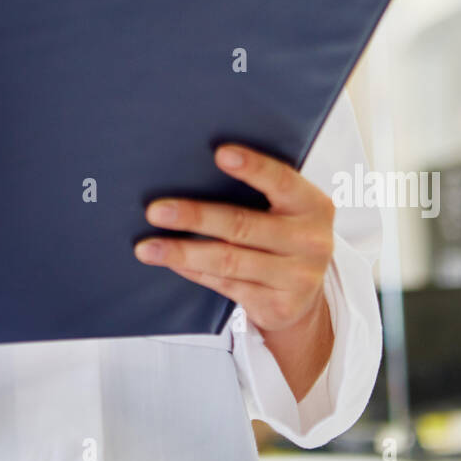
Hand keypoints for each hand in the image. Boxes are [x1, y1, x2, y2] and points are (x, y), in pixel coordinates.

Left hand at [135, 144, 334, 333]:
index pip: (282, 181)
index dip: (253, 167)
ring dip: (182, 252)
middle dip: (195, 217)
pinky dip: (193, 270)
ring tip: (147, 247)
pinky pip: (224, 284)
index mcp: (312, 205)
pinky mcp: (276, 306)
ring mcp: (295, 277)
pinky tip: (171, 262)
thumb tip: (196, 169)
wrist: (306, 297)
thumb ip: (261, 191)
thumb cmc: (285, 236)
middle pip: (242, 225)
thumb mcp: (288, 210)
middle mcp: (309, 241)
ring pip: (228, 260)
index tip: (220, 153)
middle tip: (156, 210)